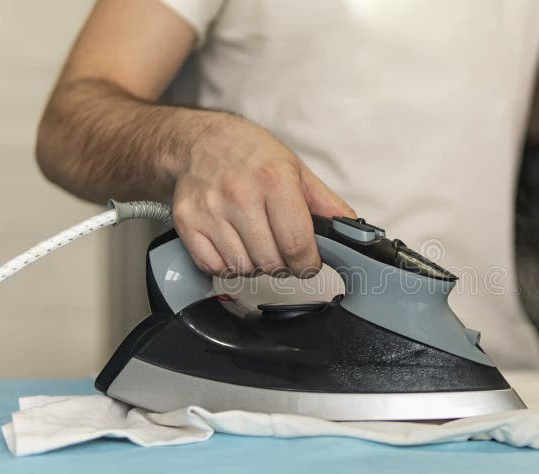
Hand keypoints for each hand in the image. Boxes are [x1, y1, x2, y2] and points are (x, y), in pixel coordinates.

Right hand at [173, 114, 354, 276]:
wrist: (200, 141)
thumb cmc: (251, 154)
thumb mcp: (296, 170)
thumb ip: (326, 205)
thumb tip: (351, 233)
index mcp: (274, 180)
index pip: (297, 244)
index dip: (308, 264)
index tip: (309, 264)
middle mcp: (239, 194)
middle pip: (271, 262)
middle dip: (284, 266)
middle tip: (282, 251)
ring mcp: (210, 209)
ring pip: (243, 268)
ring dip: (255, 265)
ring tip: (256, 242)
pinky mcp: (187, 222)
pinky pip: (214, 267)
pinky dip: (227, 265)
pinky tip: (234, 245)